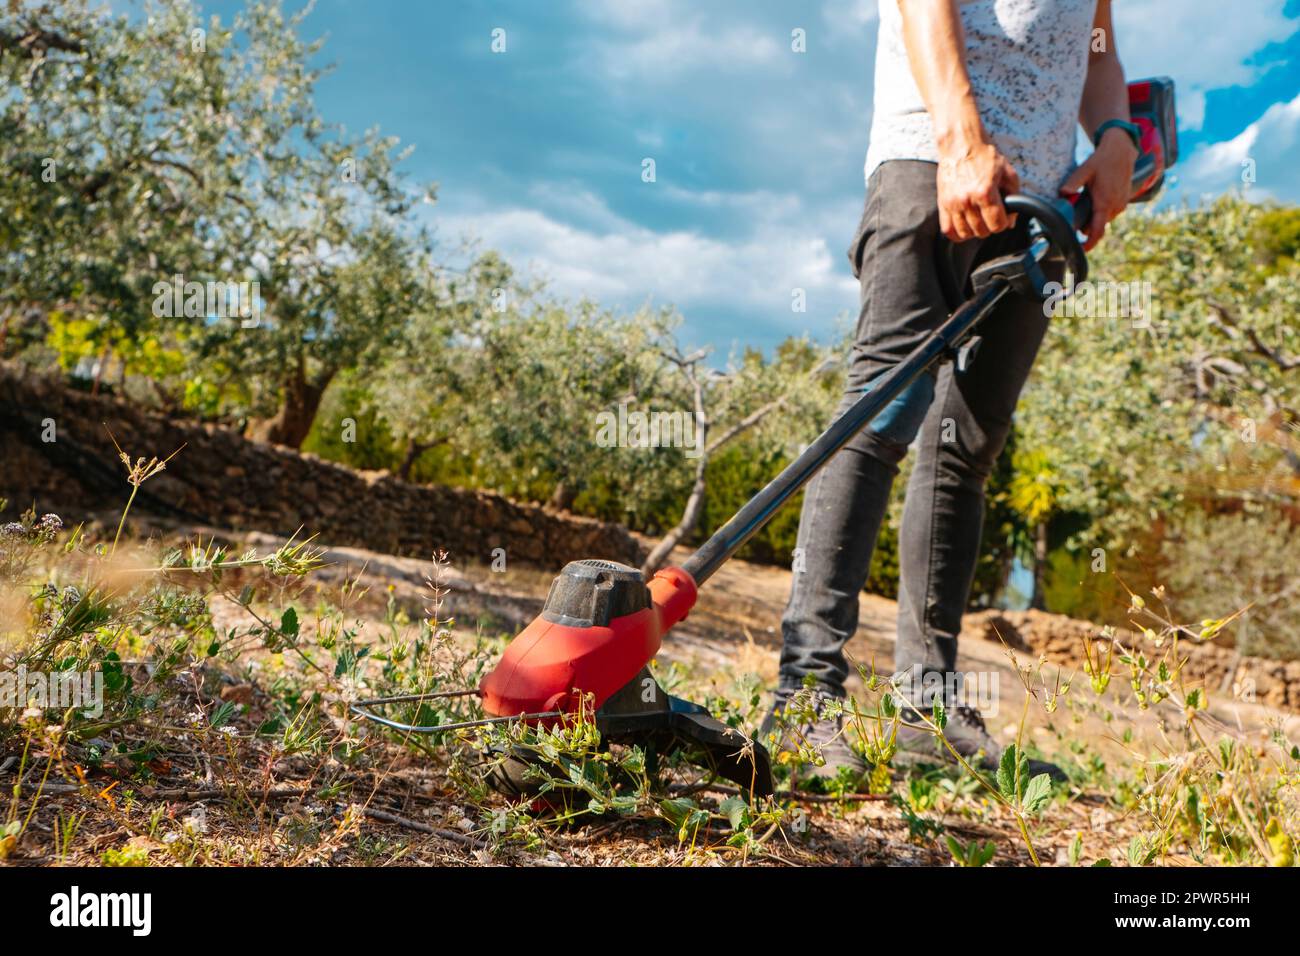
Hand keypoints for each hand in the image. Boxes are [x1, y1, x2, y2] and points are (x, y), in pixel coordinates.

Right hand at [935, 137, 1020, 242]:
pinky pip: (948, 230)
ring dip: (974, 231)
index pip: (997, 225)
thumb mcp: (1008, 173)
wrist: (961, 144)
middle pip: (982, 231)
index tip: (1003, 217)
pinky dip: (957, 234)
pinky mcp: (943, 204)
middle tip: (990, 216)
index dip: (1004, 223)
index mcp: (985, 192)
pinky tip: (964, 226)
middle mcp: (968, 200)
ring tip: (978, 220)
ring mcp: (953, 203)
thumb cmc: (985, 156)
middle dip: (989, 226)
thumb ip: (1014, 198)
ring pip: (965, 234)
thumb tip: (1010, 221)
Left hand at [1059, 128, 1137, 250]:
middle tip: (1076, 213)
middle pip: (1098, 227)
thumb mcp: (1084, 171)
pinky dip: (1102, 211)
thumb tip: (1063, 193)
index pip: (1097, 231)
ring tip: (1086, 201)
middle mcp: (1115, 206)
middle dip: (1086, 225)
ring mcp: (1121, 204)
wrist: (1121, 150)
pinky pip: (1110, 213)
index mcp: (1104, 203)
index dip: (1089, 244)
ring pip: (1104, 220)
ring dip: (1094, 217)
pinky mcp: (1124, 201)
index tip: (1080, 249)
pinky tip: (1095, 198)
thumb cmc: (1101, 161)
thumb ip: (1072, 184)